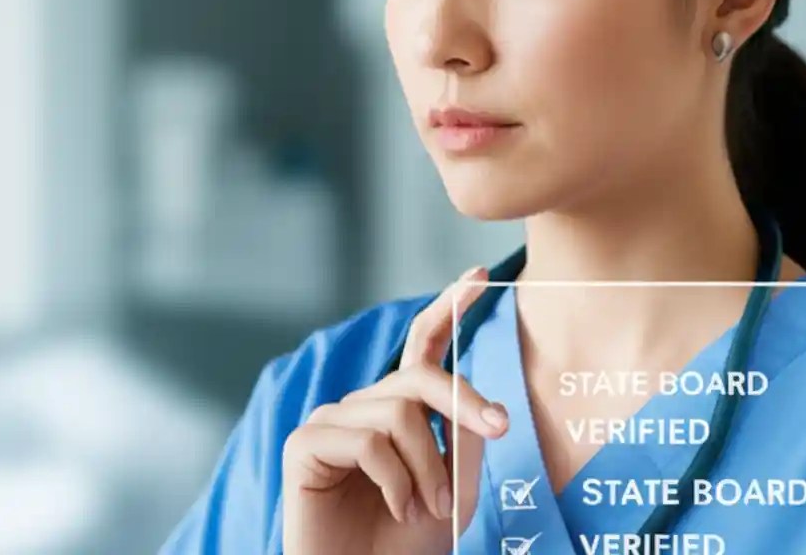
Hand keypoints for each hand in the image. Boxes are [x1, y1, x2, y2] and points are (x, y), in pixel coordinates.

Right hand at [282, 267, 509, 554]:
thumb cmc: (406, 543)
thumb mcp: (455, 488)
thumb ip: (462, 440)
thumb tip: (479, 404)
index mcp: (395, 409)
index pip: (420, 348)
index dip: (445, 309)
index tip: (476, 277)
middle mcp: (360, 405)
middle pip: (418, 376)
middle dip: (464, 400)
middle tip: (501, 430)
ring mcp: (330, 421)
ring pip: (399, 413)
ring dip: (429, 468)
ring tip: (429, 509)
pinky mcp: (305, 444)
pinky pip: (367, 442)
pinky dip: (396, 481)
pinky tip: (396, 508)